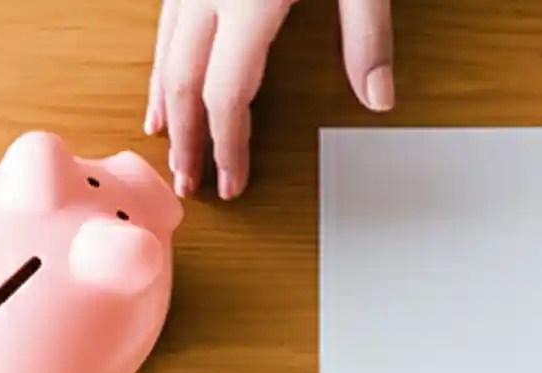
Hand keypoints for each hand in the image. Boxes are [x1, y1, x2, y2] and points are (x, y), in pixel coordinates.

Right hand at [145, 0, 394, 200]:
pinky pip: (167, 23)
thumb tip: (378, 99)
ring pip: (166, 52)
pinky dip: (163, 61)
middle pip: (184, 82)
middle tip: (187, 184)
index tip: (231, 183)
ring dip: (167, 104)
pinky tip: (165, 81)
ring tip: (169, 145)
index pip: (226, 93)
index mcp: (248, 0)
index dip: (227, 145)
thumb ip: (367, 33)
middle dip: (186, 139)